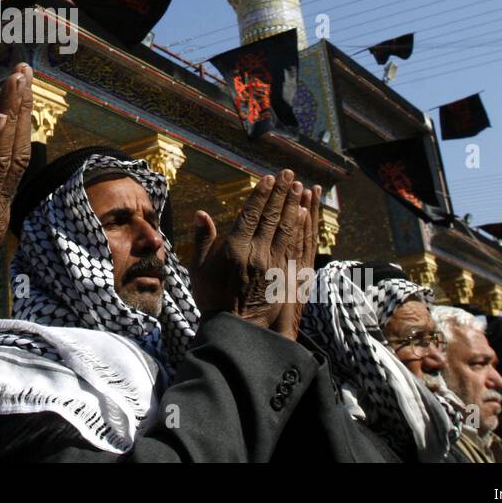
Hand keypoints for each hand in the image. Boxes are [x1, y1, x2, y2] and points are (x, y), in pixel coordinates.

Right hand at [190, 170, 317, 339]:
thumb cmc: (212, 297)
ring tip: (300, 188)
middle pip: (271, 216)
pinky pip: (294, 246)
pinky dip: (299, 228)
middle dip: (281, 193)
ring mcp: (273, 263)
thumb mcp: (199, 268)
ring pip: (286, 228)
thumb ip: (202, 239)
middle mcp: (256, 252)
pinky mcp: (284, 275)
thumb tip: (201, 214)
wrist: (235, 328)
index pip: (251, 214)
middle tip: (289, 174)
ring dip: (293, 205)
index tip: (268, 178)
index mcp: (235, 248)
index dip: (261, 194)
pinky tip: (303, 215)